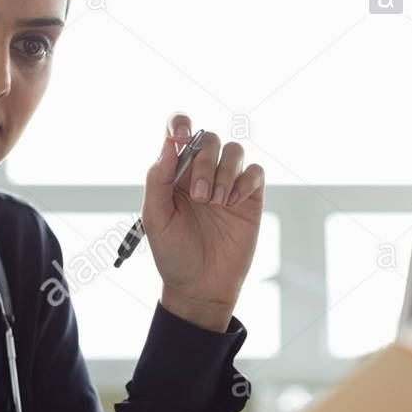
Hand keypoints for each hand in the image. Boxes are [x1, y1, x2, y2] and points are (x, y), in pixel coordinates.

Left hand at [142, 113, 264, 331]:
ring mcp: (228, 184)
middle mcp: (202, 172)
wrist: (200, 287)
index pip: (180, 132)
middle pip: (210, 139)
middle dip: (204, 163)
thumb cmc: (173, 253)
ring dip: (225, 173)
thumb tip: (168, 143)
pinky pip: (255, 172)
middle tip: (199, 197)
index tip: (182, 138)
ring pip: (234, 150)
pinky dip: (245, 182)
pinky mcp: (250, 198)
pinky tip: (233, 204)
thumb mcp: (156, 217)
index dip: (181, 124)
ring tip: (215, 203)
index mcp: (175, 172)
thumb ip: (158, 178)